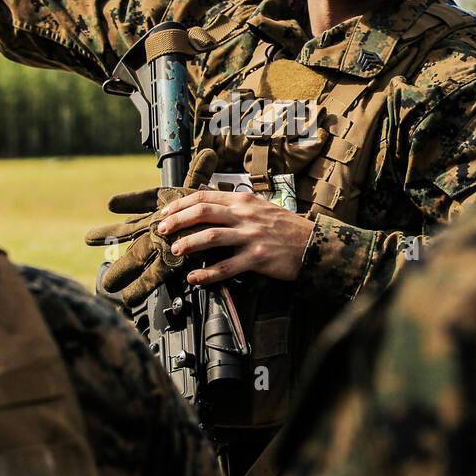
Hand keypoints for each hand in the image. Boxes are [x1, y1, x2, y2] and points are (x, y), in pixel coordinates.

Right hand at [85, 149, 217, 305]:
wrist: (218, 237)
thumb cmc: (207, 216)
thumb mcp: (203, 196)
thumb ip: (200, 176)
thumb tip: (208, 153)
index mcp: (160, 211)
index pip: (143, 202)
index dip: (130, 201)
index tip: (112, 203)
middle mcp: (156, 228)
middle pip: (129, 230)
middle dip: (108, 234)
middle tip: (88, 237)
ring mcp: (160, 247)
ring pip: (135, 256)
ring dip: (120, 268)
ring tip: (103, 280)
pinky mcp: (169, 264)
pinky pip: (153, 277)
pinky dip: (140, 288)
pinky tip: (126, 300)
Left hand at [157, 189, 313, 285]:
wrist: (312, 243)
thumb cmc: (285, 228)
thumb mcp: (260, 208)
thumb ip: (236, 207)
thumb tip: (208, 208)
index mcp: (243, 201)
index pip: (204, 197)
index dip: (180, 204)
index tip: (165, 213)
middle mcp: (245, 215)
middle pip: (202, 212)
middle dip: (177, 220)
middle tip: (162, 230)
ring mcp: (251, 236)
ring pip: (211, 236)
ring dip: (188, 243)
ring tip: (175, 250)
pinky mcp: (257, 257)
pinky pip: (227, 266)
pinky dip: (207, 273)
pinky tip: (194, 278)